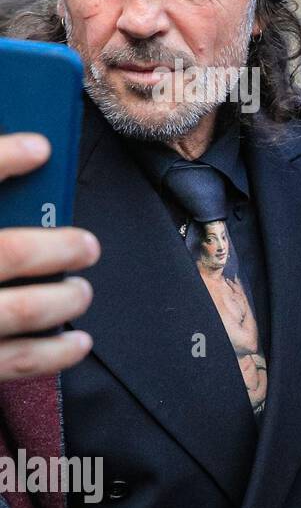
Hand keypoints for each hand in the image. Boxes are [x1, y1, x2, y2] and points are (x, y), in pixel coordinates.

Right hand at [0, 133, 98, 381]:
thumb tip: (18, 156)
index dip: (1, 159)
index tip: (39, 147)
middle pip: (8, 254)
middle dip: (56, 247)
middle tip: (85, 245)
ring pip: (20, 309)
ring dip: (63, 298)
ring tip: (80, 290)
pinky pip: (14, 360)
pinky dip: (53, 352)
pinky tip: (77, 340)